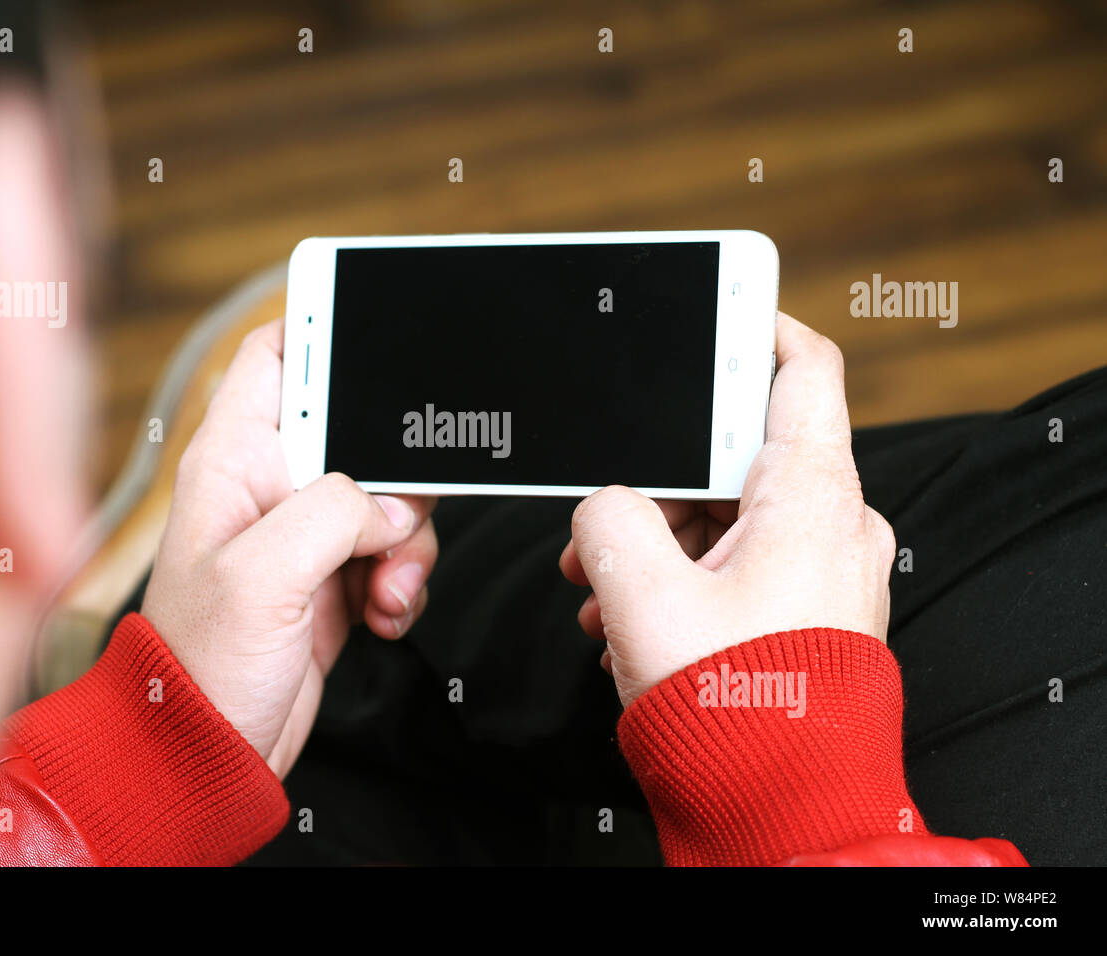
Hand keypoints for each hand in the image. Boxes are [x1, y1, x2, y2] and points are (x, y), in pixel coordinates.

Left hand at [141, 319, 437, 776]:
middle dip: (398, 475)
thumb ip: (333, 512)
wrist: (210, 754)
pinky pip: (395, 555)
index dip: (324, 331)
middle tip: (393, 520)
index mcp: (233, 461)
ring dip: (408, 544)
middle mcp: (269, 488)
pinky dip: (403, 584)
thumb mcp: (261, 575)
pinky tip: (379, 616)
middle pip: (361, 431)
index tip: (378, 332)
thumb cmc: (199, 668)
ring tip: (381, 590)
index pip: (275, 357)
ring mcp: (302, 537)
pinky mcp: (331, 580)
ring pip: (391, 500)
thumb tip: (392, 506)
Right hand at [559, 312, 895, 708]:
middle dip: (658, 481)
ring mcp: (823, 572)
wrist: (778, 811)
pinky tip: (630, 622)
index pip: (802, 369)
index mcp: (811, 498)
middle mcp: (833, 526)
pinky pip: (739, 567)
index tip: (716, 303)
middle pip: (738, 454)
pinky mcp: (805, 612)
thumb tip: (606, 511)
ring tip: (601, 591)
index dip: (756, 324)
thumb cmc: (734, 711)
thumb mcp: (640, 595)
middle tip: (604, 515)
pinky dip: (683, 580)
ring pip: (728, 517)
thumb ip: (608, 520)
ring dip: (657, 543)